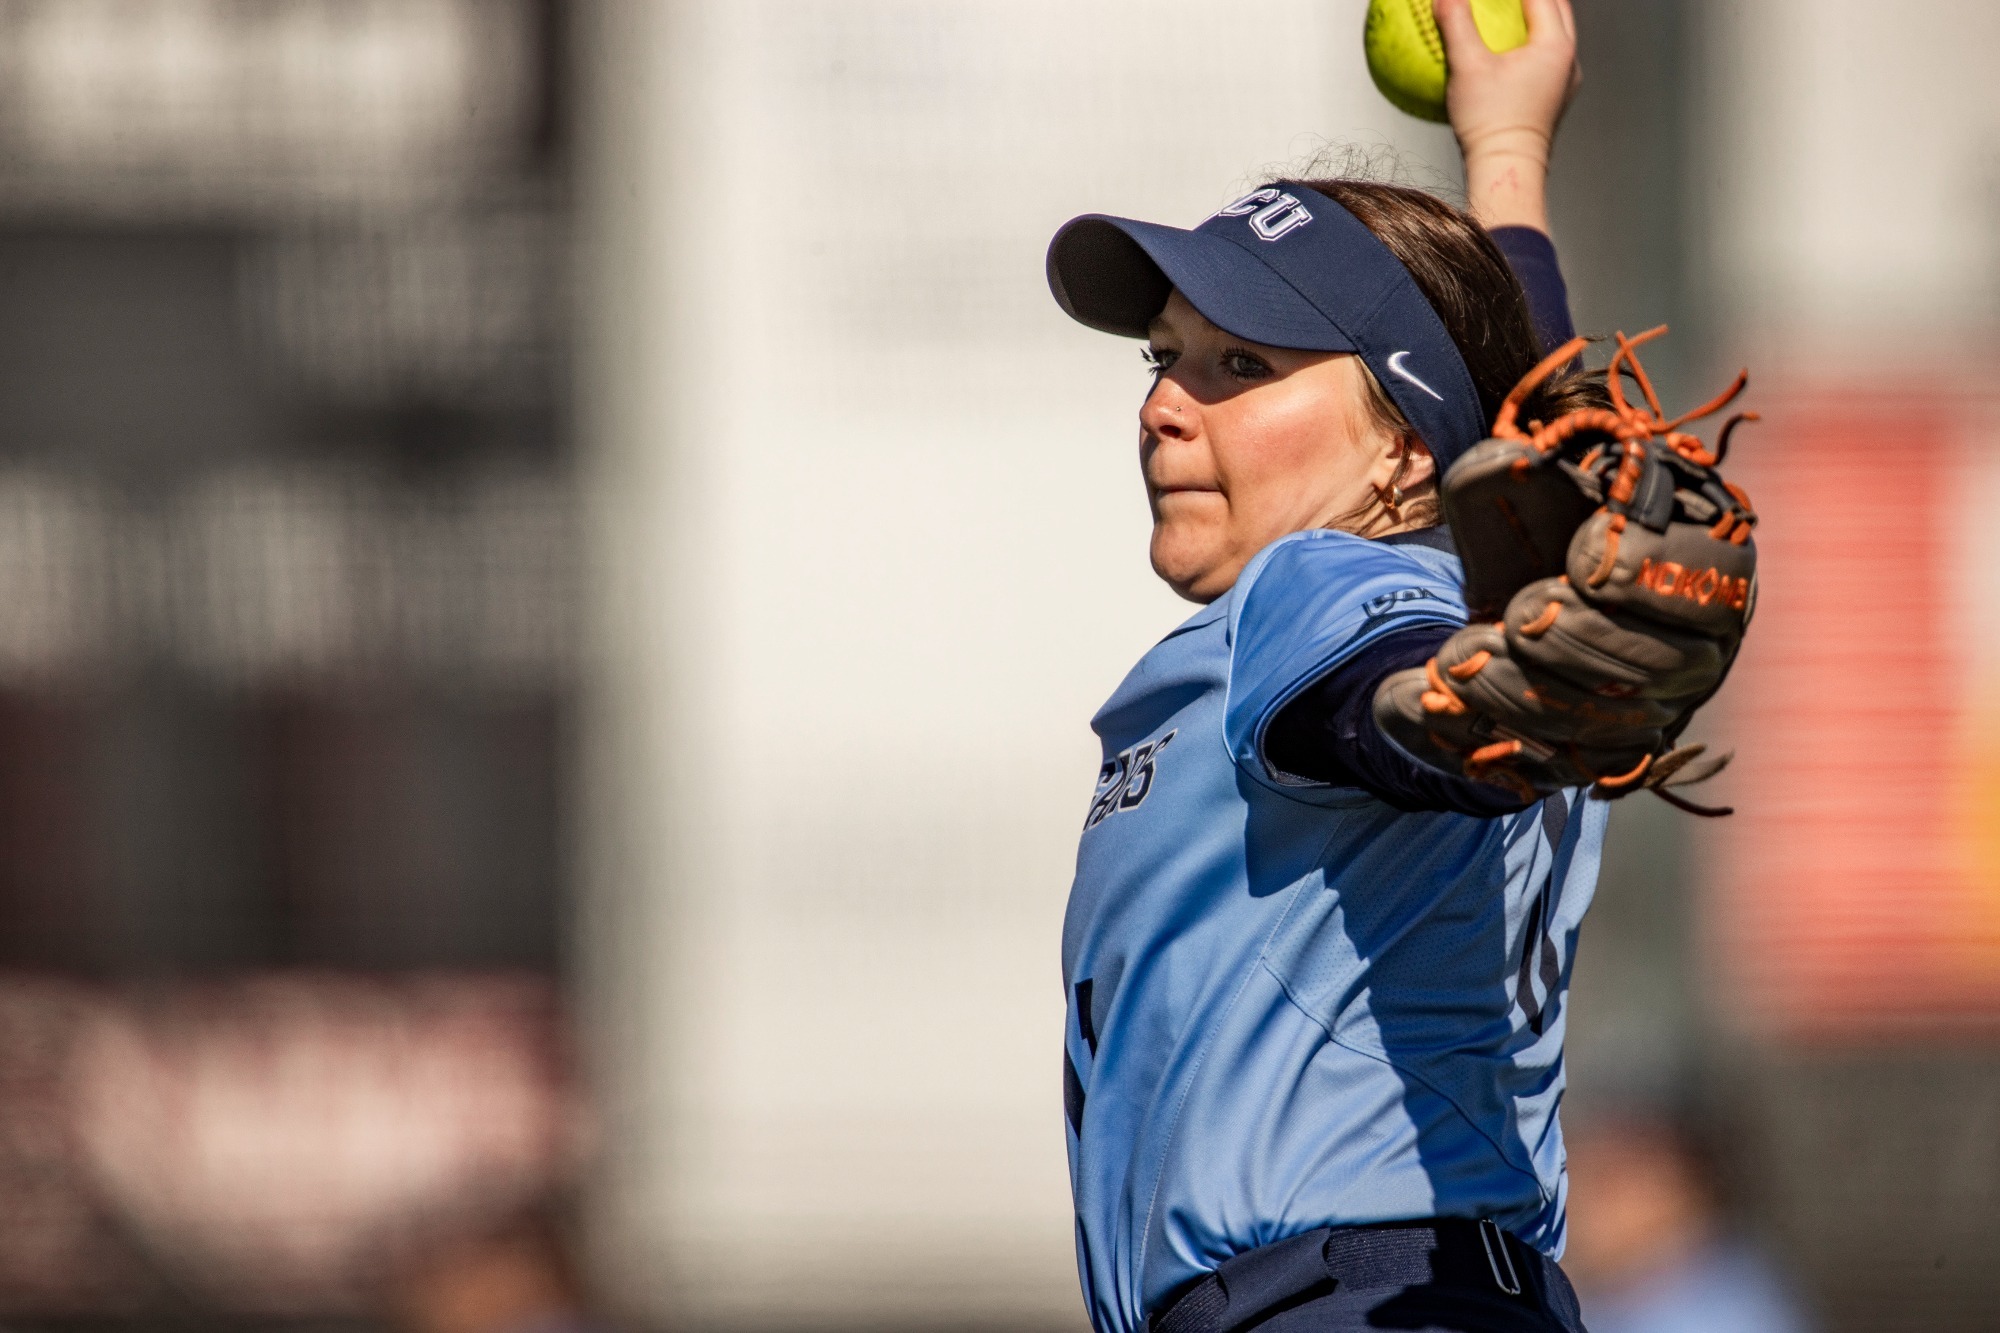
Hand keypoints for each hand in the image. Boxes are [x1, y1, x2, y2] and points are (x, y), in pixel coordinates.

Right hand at [1434, 0, 1579, 231]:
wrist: (1508, 171)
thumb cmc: (1490, 124)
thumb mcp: (1466, 68)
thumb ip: (1456, 23)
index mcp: (1555, 45)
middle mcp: (1568, 61)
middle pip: (1557, 8)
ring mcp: (1565, 82)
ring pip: (1556, 34)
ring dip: (1536, 17)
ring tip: (1512, 11)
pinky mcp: (1554, 100)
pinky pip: (1546, 60)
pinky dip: (1530, 45)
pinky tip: (1506, 52)